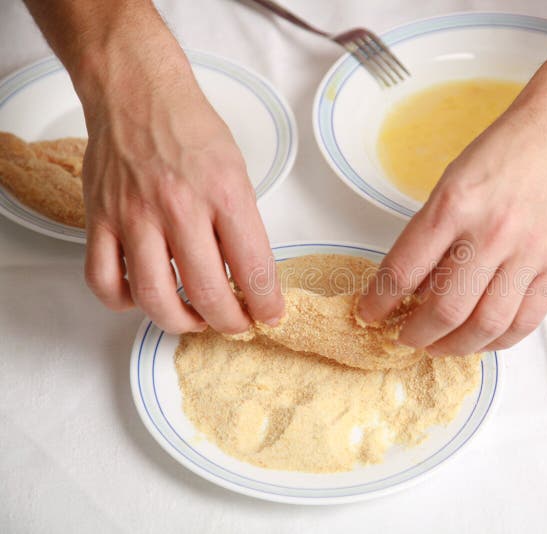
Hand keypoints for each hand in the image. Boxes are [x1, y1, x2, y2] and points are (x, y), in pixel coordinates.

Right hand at [79, 47, 282, 333]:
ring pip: (154, 297)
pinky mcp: (99, 219)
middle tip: (236, 324)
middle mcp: (179, 207)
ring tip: (195, 317)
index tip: (271, 315)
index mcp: (224, 194)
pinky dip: (123, 301)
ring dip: (180, 322)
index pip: (253, 267)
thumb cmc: (191, 129)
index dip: (267, 304)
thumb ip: (242, 224)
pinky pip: (103, 280)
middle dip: (229, 323)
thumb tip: (249, 275)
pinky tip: (144, 295)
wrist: (136, 93)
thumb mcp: (237, 171)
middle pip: (206, 292)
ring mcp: (134, 216)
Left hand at [358, 91, 546, 354]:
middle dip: (416, 334)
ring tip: (439, 346)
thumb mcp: (452, 182)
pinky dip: (497, 342)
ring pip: (486, 325)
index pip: (404, 270)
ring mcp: (529, 254)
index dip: (379, 303)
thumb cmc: (505, 153)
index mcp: (454, 205)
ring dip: (455, 346)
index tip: (370, 314)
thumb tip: (414, 288)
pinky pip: (525, 322)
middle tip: (406, 338)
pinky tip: (480, 340)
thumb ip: (434, 234)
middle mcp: (491, 232)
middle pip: (445, 310)